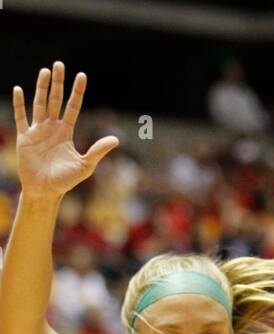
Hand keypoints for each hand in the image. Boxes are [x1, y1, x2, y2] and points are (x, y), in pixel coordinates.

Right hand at [12, 62, 118, 199]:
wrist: (45, 192)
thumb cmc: (65, 181)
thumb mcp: (85, 165)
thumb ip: (98, 151)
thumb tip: (116, 139)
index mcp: (66, 132)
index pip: (72, 107)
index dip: (77, 92)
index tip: (82, 75)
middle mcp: (52, 128)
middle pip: (55, 100)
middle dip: (58, 83)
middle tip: (59, 64)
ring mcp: (37, 131)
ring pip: (39, 104)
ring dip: (41, 87)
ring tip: (45, 71)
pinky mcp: (24, 137)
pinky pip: (21, 117)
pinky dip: (19, 104)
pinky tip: (20, 90)